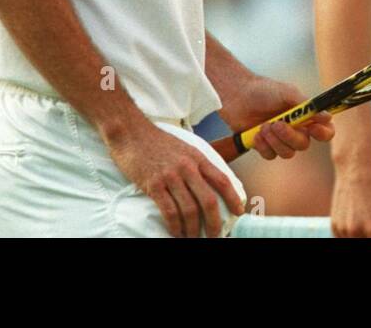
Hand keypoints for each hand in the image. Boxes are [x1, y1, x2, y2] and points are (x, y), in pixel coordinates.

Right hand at [104, 117, 244, 237]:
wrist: (131, 132)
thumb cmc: (157, 141)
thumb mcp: (184, 147)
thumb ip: (196, 163)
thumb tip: (209, 184)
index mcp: (197, 157)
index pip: (222, 180)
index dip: (233, 198)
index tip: (239, 212)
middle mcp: (187, 167)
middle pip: (208, 200)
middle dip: (214, 222)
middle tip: (215, 235)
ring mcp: (170, 176)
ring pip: (189, 209)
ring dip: (193, 229)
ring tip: (193, 238)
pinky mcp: (154, 184)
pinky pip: (169, 211)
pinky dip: (175, 226)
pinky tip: (176, 233)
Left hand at [217, 75, 334, 159]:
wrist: (237, 95)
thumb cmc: (264, 90)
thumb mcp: (287, 93)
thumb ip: (306, 106)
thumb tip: (327, 117)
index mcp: (305, 116)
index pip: (324, 131)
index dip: (323, 133)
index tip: (313, 129)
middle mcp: (295, 129)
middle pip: (303, 145)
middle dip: (289, 136)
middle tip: (276, 124)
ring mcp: (280, 139)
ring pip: (287, 153)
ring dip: (275, 141)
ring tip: (263, 126)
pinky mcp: (265, 146)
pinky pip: (270, 155)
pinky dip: (263, 145)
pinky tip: (256, 133)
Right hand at [331, 159, 370, 237]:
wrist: (357, 167)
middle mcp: (357, 232)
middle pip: (368, 245)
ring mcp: (344, 229)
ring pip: (355, 242)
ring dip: (362, 237)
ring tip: (368, 220)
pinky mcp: (334, 225)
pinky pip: (344, 237)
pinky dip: (351, 234)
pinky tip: (357, 218)